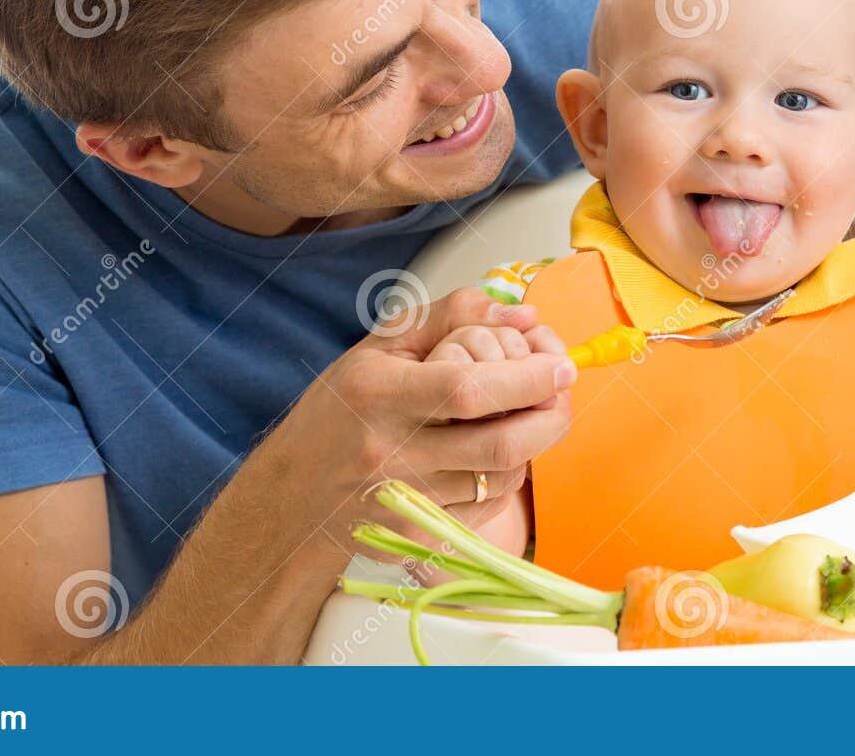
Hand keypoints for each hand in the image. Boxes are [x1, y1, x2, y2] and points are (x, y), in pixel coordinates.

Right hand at [260, 288, 575, 566]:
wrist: (293, 497)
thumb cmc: (342, 410)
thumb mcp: (382, 346)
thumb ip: (454, 315)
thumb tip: (524, 316)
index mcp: (379, 395)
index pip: (469, 390)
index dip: (527, 377)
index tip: (559, 363)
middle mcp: (392, 454)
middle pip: (501, 443)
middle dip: (551, 414)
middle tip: (561, 390)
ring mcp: (407, 504)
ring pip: (505, 476)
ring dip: (531, 443)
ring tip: (521, 415)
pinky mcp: (421, 539)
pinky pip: (490, 507)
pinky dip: (507, 475)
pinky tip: (490, 452)